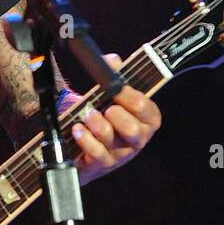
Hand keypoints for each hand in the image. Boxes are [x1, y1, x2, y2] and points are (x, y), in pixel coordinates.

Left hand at [68, 53, 161, 183]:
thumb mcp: (111, 98)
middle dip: (116, 114)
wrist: (85, 150)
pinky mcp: (102, 164)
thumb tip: (113, 60)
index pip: (146, 109)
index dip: (129, 96)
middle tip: (105, 107)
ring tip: (88, 115)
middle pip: (132, 128)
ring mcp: (120, 154)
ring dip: (96, 122)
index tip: (115, 86)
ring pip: (111, 137)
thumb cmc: (104, 119)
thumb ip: (115, 77)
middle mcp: (137, 139)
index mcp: (146, 121)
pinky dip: (84, 137)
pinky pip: (94, 151)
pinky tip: (77, 129)